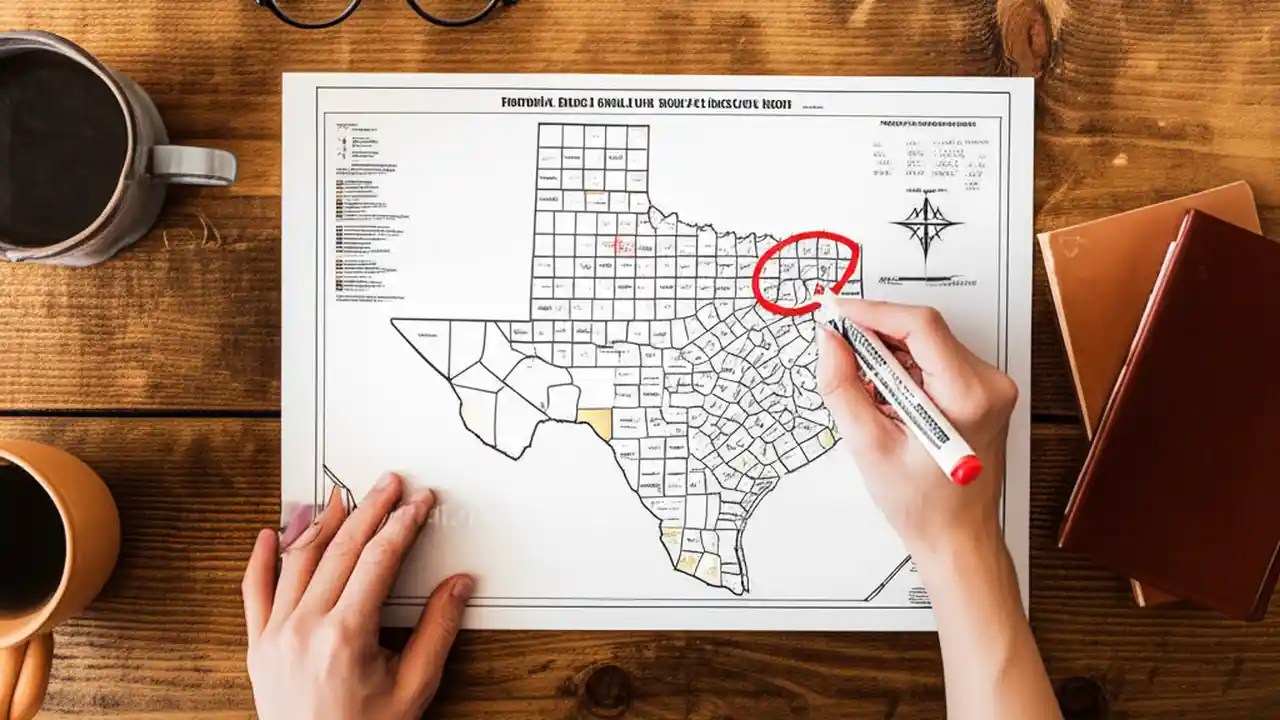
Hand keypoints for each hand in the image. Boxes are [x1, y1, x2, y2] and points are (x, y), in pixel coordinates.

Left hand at [241, 473, 472, 719]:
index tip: (420, 502)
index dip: (403, 524)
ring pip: (298, 561)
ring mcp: (275, 634)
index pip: (379, 560)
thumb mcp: (415, 688)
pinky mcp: (257, 646)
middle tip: (389, 483)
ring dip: (323, 523)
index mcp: (346, 635)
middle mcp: (305, 627)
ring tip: (342, 496)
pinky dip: (260, 558)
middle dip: (370, 510)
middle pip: (341, 549)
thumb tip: (458, 585)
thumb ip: (438, 631)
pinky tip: (270, 531)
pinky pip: (253, 591)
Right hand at [816, 300, 1017, 559]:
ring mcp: (988, 386)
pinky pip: (933, 360)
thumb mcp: (868, 445)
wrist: (956, 536)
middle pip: (922, 331)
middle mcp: (988, 383)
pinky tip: (883, 396)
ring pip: (925, 343)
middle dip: (874, 336)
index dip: (872, 312)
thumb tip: (829, 341)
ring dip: (886, 354)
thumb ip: (842, 387)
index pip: (920, 326)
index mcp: (969, 396)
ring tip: (862, 389)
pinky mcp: (979, 391)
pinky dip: (901, 369)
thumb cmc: (923, 505)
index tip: (837, 312)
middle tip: (836, 347)